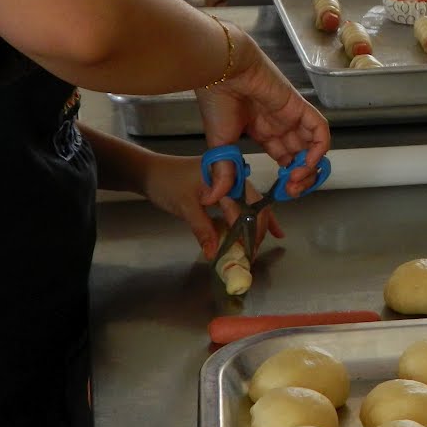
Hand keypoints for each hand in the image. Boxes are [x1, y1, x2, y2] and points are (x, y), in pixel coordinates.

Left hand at [137, 151, 287, 259]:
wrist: (152, 172)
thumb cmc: (166, 183)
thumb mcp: (184, 206)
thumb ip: (202, 229)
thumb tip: (214, 253)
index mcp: (227, 177)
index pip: (245, 208)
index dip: (248, 232)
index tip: (247, 252)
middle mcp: (235, 178)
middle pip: (255, 207)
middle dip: (256, 232)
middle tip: (251, 254)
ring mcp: (232, 183)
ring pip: (253, 208)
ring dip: (258, 228)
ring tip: (258, 247)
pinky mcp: (227, 190)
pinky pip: (246, 206)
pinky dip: (257, 220)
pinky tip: (274, 232)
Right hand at [195, 31, 331, 199]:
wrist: (222, 71)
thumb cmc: (217, 101)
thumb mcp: (220, 144)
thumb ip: (224, 171)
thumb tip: (214, 198)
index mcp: (262, 131)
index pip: (285, 158)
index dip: (288, 176)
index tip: (282, 191)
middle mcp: (280, 124)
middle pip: (301, 154)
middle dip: (301, 176)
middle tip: (292, 189)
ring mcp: (291, 116)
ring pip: (313, 144)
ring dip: (311, 166)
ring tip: (297, 179)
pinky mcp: (299, 107)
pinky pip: (319, 129)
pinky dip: (319, 147)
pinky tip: (307, 162)